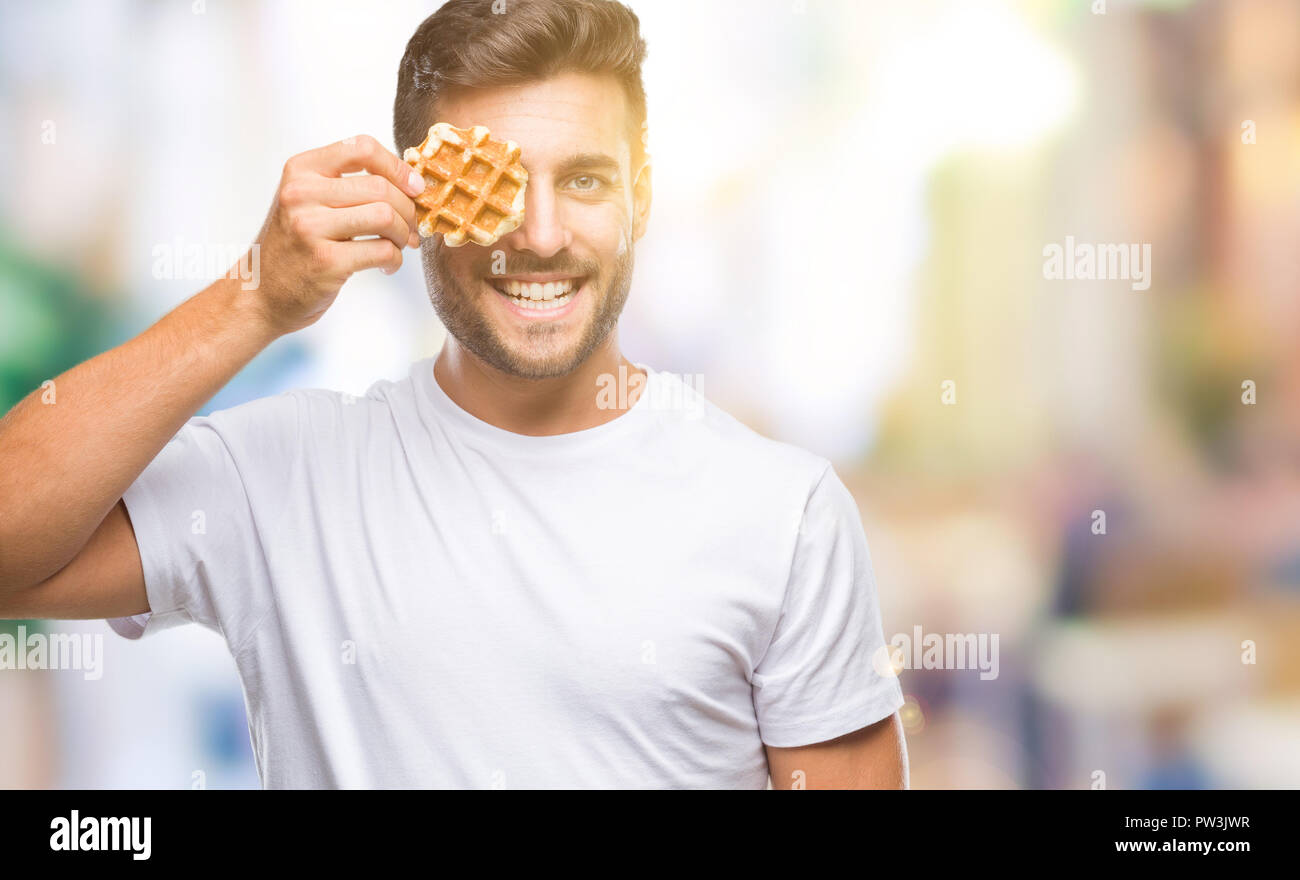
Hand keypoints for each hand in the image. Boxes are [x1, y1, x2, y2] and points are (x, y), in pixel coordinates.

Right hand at [247, 134, 425, 334]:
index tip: (415, 187)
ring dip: (403, 234)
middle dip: (408, 210)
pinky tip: (386, 265)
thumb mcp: (308, 201)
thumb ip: (347, 183)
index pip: (362, 148)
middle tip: (410, 228)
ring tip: (399, 245)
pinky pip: (383, 251)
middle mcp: (302, 193)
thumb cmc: (295, 246)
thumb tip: (411, 182)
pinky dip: (395, 259)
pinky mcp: (326, 261)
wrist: (261, 293)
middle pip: (381, 187)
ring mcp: (311, 228)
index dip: (398, 167)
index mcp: (301, 170)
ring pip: (385, 217)